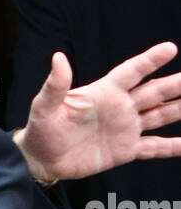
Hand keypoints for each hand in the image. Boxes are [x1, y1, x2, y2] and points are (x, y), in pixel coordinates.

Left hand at [14, 42, 180, 183]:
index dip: (150, 61)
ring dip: (178, 109)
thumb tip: (58, 58)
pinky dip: (172, 147)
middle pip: (154, 92)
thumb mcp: (44, 106)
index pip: (132, 72)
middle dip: (175, 85)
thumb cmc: (42, 128)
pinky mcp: (125, 150)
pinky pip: (154, 147)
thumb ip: (55, 85)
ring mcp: (125, 128)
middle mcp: (120, 107)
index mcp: (104, 92)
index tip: (170, 49)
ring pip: (160, 115)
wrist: (42, 159)